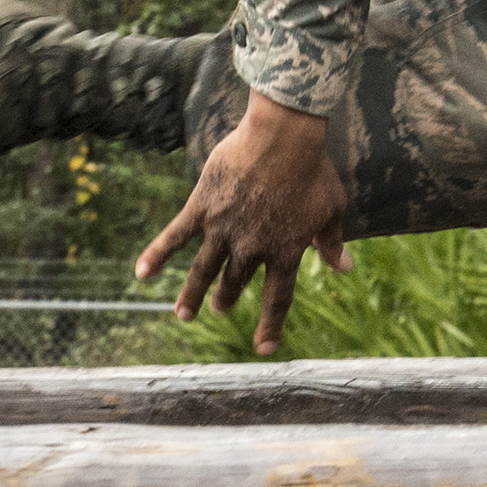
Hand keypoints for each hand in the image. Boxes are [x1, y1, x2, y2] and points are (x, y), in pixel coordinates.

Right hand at [136, 91, 350, 355]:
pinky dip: (156, 254)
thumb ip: (332, 243)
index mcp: (285, 252)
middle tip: (219, 308)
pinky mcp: (201, 208)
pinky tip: (141, 273)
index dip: (270, 326)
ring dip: (191, 295)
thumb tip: (346, 269)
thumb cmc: (312, 170)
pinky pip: (174, 236)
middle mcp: (251, 248)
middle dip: (226, 299)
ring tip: (183, 314)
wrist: (283, 138)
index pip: (279, 299)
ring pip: (203, 271)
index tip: (264, 348)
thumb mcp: (332, 209)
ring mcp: (223, 230)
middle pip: (235, 283)